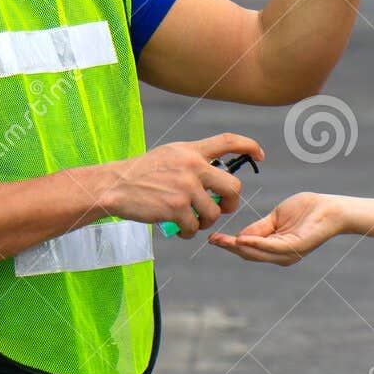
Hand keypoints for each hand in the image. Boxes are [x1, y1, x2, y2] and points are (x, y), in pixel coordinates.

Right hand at [93, 134, 263, 239]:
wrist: (114, 186)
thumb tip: (216, 177)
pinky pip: (195, 227)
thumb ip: (193, 160)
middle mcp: (192, 167)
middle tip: (222, 208)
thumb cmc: (141, 172)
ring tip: (193, 222)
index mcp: (191, 151)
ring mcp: (185, 188)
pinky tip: (180, 230)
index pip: (228, 141)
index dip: (249, 145)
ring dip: (206, 221)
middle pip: (233, 186)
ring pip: (214, 212)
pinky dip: (189, 232)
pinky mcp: (176, 209)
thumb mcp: (170, 155)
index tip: (260, 154)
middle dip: (231, 202)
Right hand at [207, 191, 348, 264]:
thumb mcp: (277, 217)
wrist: (332, 208)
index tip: (212, 237)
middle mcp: (280, 255)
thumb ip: (259, 228)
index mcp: (275, 248)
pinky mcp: (296, 247)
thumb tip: (239, 236)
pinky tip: (241, 239)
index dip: (229, 244)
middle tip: (211, 239)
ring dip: (237, 247)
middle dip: (229, 247)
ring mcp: (288, 253)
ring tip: (220, 240)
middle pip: (249, 254)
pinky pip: (272, 247)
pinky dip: (256, 243)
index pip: (248, 248)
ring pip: (257, 253)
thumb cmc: (307, 210)